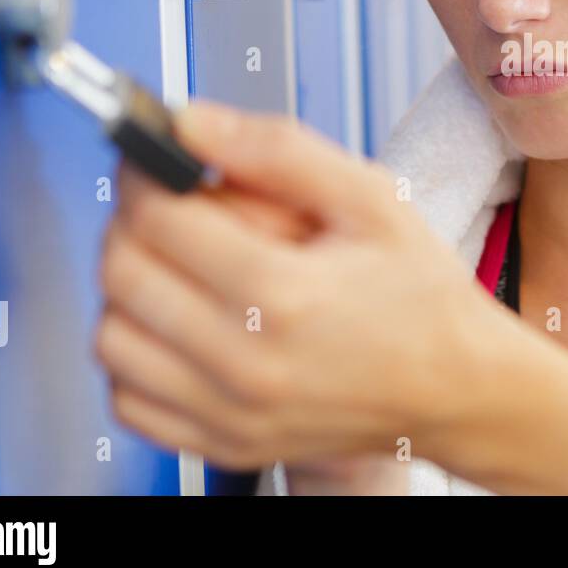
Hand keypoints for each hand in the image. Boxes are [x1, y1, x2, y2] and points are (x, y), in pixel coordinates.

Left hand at [93, 99, 501, 473]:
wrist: (456, 387)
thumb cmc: (421, 295)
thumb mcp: (371, 199)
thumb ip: (279, 150)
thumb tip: (192, 122)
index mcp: (281, 295)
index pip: (156, 218)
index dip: (143, 172)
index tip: (156, 158)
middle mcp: (245, 363)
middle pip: (121, 275)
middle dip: (133, 222)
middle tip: (173, 205)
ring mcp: (229, 413)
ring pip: (111, 339)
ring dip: (130, 289)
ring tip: (185, 267)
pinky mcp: (223, 444)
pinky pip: (128, 398)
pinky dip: (138, 355)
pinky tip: (183, 325)